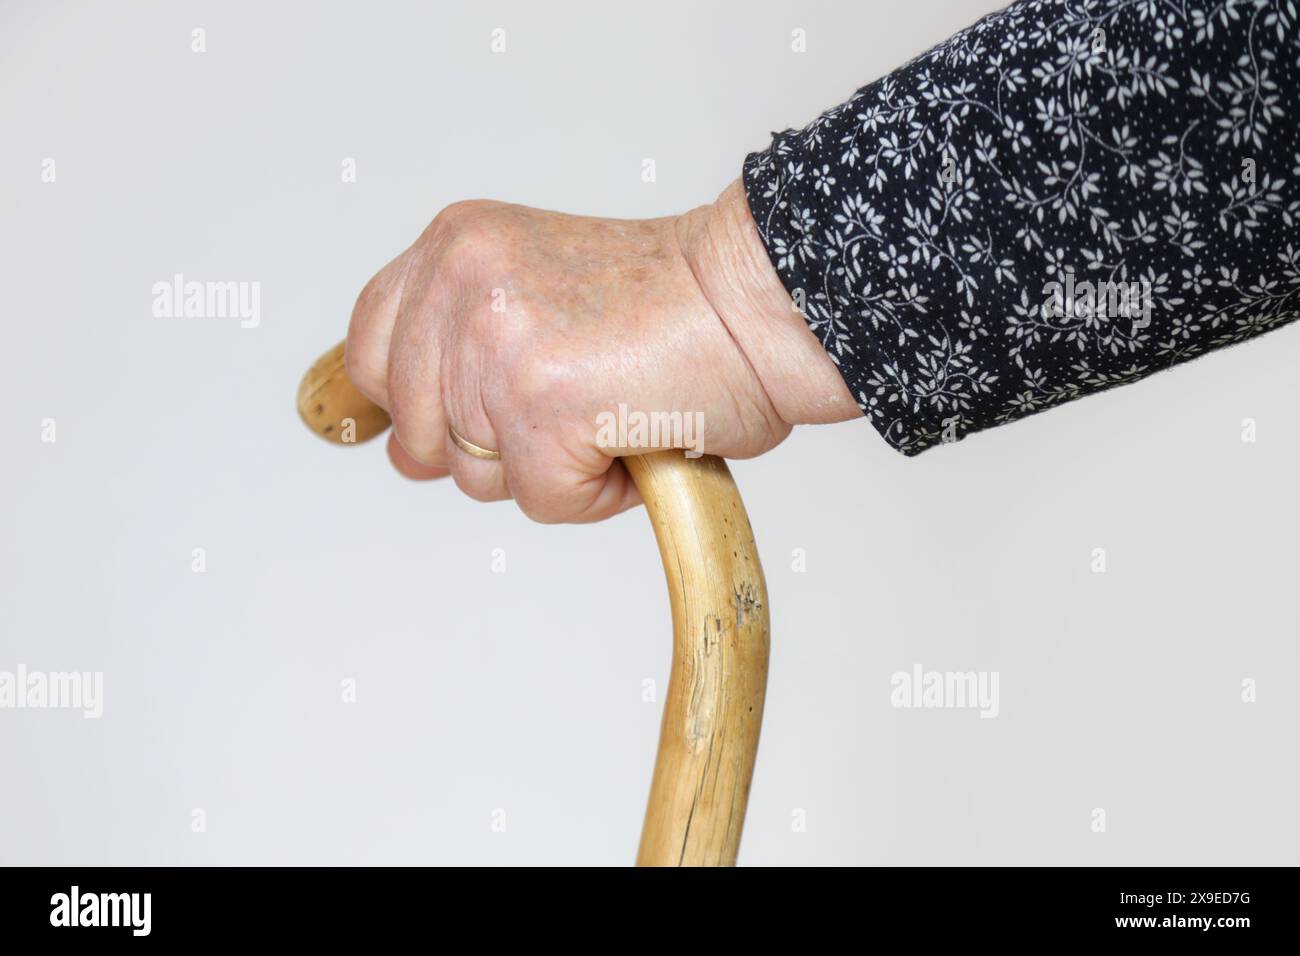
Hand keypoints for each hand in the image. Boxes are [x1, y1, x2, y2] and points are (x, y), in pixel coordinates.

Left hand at [344, 179, 857, 522]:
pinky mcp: (539, 408)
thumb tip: (415, 441)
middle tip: (569, 414)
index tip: (435, 426)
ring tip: (612, 412)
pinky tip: (636, 437)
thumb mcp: (538, 285)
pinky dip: (597, 494)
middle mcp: (460, 285)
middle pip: (417, 430)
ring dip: (548, 469)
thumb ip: (467, 339)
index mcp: (455, 246)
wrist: (764, 302)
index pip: (368, 345)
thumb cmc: (681, 305)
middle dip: (487, 450)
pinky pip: (544, 502)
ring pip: (478, 475)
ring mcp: (494, 348)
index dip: (401, 403)